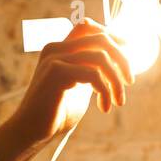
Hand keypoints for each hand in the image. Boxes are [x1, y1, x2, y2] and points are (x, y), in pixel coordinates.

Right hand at [0, 18, 132, 160]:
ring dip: (116, 80)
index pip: (89, 27)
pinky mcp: (56, 73)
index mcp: (60, 49)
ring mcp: (55, 58)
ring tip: (118, 101)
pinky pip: (93, 74)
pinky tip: (105, 107)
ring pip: (101, 56)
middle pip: (101, 38)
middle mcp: (56, 48)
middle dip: (122, 59)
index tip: (126, 60)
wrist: (31, 132)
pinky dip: (105, 91)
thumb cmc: (56, 113)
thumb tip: (118, 62)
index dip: (113, 38)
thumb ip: (93, 71)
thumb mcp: (79, 87)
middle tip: (129, 82)